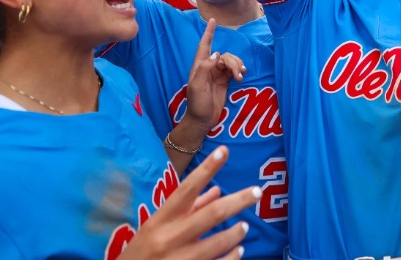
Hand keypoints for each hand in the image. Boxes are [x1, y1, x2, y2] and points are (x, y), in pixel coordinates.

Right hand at [119, 146, 257, 259]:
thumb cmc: (142, 252)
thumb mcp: (157, 227)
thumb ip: (188, 209)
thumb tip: (216, 190)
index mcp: (159, 220)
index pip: (186, 189)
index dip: (206, 169)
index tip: (224, 151)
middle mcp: (169, 238)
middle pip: (212, 214)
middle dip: (239, 201)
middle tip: (258, 191)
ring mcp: (179, 259)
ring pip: (219, 241)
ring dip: (237, 232)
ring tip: (244, 227)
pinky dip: (233, 256)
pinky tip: (239, 251)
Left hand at [183, 19, 246, 129]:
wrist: (202, 120)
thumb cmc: (197, 103)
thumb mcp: (197, 86)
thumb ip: (205, 68)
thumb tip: (216, 54)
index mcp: (200, 66)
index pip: (204, 46)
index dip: (208, 33)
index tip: (212, 20)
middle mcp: (208, 68)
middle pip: (223, 55)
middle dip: (232, 62)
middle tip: (238, 75)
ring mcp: (217, 74)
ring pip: (230, 62)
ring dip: (237, 66)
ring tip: (241, 77)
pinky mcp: (224, 81)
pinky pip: (234, 70)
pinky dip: (239, 70)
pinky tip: (242, 76)